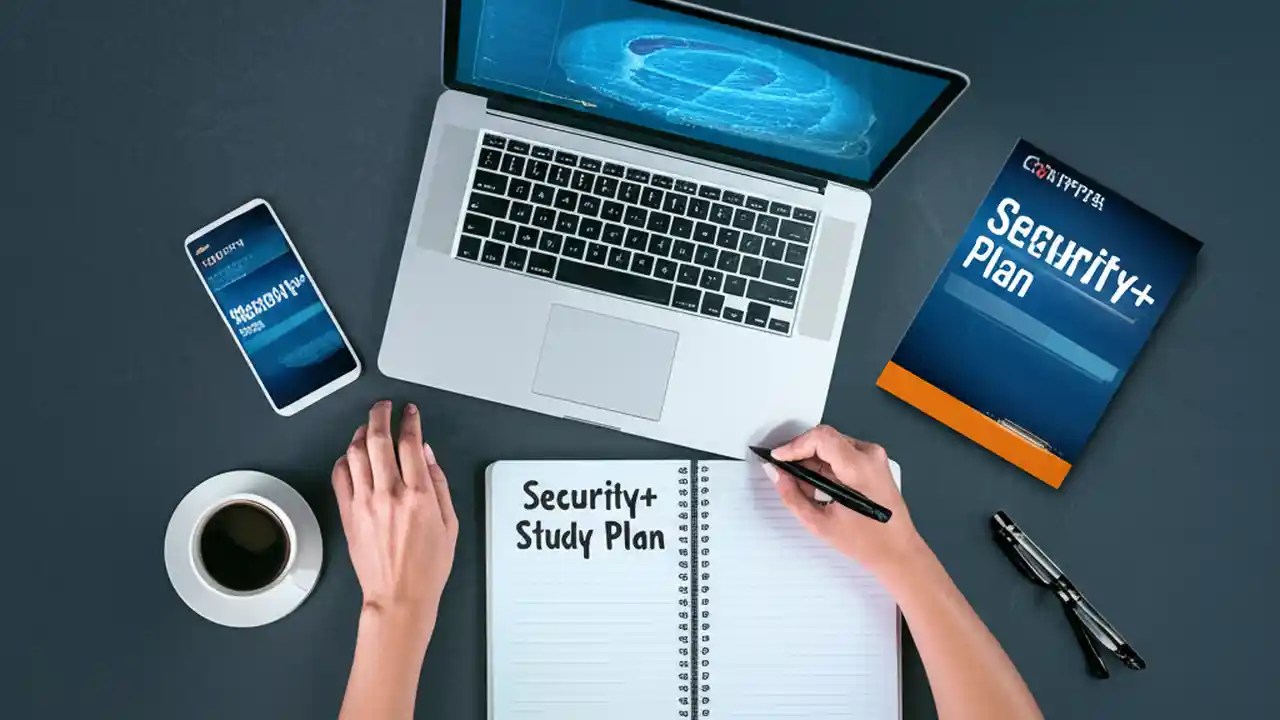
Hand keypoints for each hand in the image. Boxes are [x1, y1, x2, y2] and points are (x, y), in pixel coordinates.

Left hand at [332, 400, 457, 641]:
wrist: (399, 596)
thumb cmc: (427, 567)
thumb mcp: (450, 524)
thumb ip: (439, 484)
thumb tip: (427, 455)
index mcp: (419, 495)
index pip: (411, 443)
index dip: (411, 421)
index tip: (410, 412)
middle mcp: (390, 494)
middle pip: (379, 439)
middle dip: (381, 415)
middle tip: (384, 407)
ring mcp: (365, 503)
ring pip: (356, 453)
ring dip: (361, 434)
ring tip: (367, 428)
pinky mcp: (349, 514)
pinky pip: (340, 476)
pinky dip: (344, 460)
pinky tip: (351, 456)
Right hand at [767, 425, 923, 575]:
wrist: (899, 551)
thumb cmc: (865, 542)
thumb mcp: (820, 523)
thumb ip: (793, 496)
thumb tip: (776, 473)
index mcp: (860, 468)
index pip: (821, 438)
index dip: (794, 445)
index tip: (777, 458)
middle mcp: (870, 455)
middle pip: (825, 438)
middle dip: (800, 452)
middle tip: (783, 470)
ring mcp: (874, 456)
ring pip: (832, 444)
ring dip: (812, 459)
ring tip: (800, 482)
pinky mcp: (874, 462)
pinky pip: (842, 452)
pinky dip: (825, 463)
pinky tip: (816, 483)